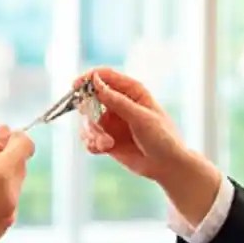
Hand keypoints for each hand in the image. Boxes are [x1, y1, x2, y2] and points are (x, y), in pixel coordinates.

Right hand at [0, 126, 34, 242]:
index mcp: (0, 176)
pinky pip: (6, 204)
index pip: (25, 146)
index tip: (1, 140)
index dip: (14, 139)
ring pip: (12, 186)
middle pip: (19, 166)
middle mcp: (10, 196)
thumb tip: (3, 132)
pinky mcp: (3, 228)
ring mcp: (8, 214)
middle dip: (3, 160)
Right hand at [75, 68, 221, 224]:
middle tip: (93, 125)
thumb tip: (96, 82)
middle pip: (90, 99)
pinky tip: (103, 149)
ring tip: (106, 144)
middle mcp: (119, 104)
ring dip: (92, 133)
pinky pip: (89, 138)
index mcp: (132, 91)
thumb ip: (117, 101)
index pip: (105, 76)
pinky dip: (92, 143)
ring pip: (87, 121)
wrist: (168, 166)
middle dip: (87, 113)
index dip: (88, 78)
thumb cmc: (162, 138)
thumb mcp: (140, 117)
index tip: (75, 86)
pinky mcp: (107, 139)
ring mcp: (112, 122)